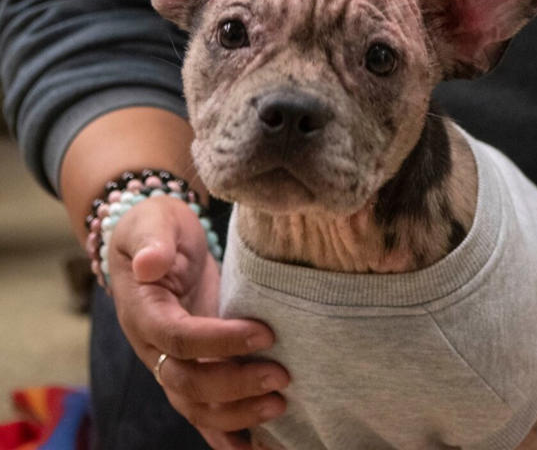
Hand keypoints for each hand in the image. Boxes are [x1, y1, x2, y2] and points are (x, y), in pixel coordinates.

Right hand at [108, 194, 289, 449]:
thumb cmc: (157, 226)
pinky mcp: (190, 367)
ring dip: (237, 413)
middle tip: (282, 375)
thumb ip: (152, 240)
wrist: (154, 239)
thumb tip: (150, 263)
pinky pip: (202, 411)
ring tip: (280, 403)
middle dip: (235, 385)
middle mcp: (152, 346)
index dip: (219, 342)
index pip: (177, 338)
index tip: (263, 333)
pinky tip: (257, 445)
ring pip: (195, 405)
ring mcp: (170, 362)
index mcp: (143, 311)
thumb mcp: (153, 221)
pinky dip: (227, 434)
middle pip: (186, 383)